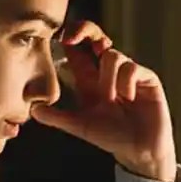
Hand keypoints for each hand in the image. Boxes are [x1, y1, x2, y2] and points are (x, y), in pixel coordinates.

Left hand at [30, 21, 176, 181]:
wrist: (139, 151)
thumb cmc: (112, 138)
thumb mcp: (80, 126)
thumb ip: (58, 118)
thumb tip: (34, 110)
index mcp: (89, 78)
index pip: (78, 49)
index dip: (70, 37)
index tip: (61, 38)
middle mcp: (108, 72)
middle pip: (95, 36)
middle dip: (85, 31)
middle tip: (73, 37)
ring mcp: (128, 73)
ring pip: (112, 56)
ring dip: (108, 79)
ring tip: (112, 100)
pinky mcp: (146, 78)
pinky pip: (131, 68)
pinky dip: (126, 82)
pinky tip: (127, 98)